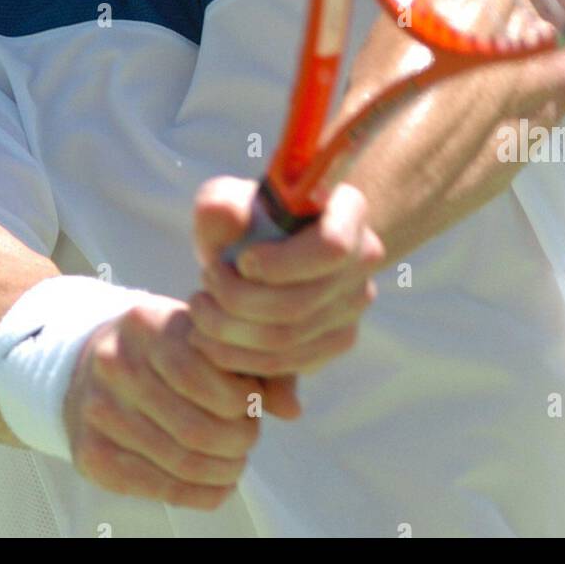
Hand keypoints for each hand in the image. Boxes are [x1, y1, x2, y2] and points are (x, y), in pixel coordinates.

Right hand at [64, 293, 278, 510]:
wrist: (84, 365)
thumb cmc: (161, 348)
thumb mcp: (200, 336)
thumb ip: (252, 362)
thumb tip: (292, 408)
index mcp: (145, 323)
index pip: (202, 376)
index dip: (241, 400)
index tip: (253, 403)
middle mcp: (114, 365)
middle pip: (195, 427)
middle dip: (238, 441)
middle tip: (249, 436)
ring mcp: (97, 412)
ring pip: (181, 462)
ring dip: (223, 470)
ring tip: (235, 460)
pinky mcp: (91, 454)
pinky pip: (159, 488)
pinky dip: (200, 494)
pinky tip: (218, 484)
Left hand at [188, 176, 384, 380]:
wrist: (266, 246)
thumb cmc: (246, 219)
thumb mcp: (228, 201)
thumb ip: (221, 204)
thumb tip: (226, 215)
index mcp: (348, 212)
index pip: (332, 248)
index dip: (280, 263)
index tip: (241, 260)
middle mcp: (364, 259)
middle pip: (300, 302)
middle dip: (237, 299)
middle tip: (205, 280)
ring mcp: (355, 304)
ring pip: (287, 339)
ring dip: (228, 329)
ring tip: (200, 307)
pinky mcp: (338, 340)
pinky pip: (283, 362)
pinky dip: (236, 355)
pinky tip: (209, 336)